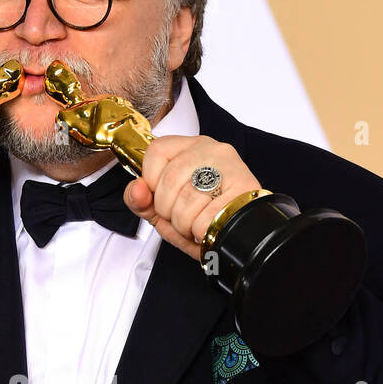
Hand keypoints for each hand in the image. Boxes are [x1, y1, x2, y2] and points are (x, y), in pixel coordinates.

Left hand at [123, 135, 260, 261]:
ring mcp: (231, 167)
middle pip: (170, 179)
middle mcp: (212, 150)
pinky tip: (208, 230)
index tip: (160, 196)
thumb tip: (137, 190)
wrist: (243, 236)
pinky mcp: (245, 190)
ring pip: (188, 200)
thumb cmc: (203, 218)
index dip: (151, 180)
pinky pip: (207, 218)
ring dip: (185, 224)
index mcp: (191, 147)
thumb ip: (142, 200)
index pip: (157, 151)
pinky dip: (201, 232)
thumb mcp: (165, 209)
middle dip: (167, 210)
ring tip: (195, 226)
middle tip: (180, 218)